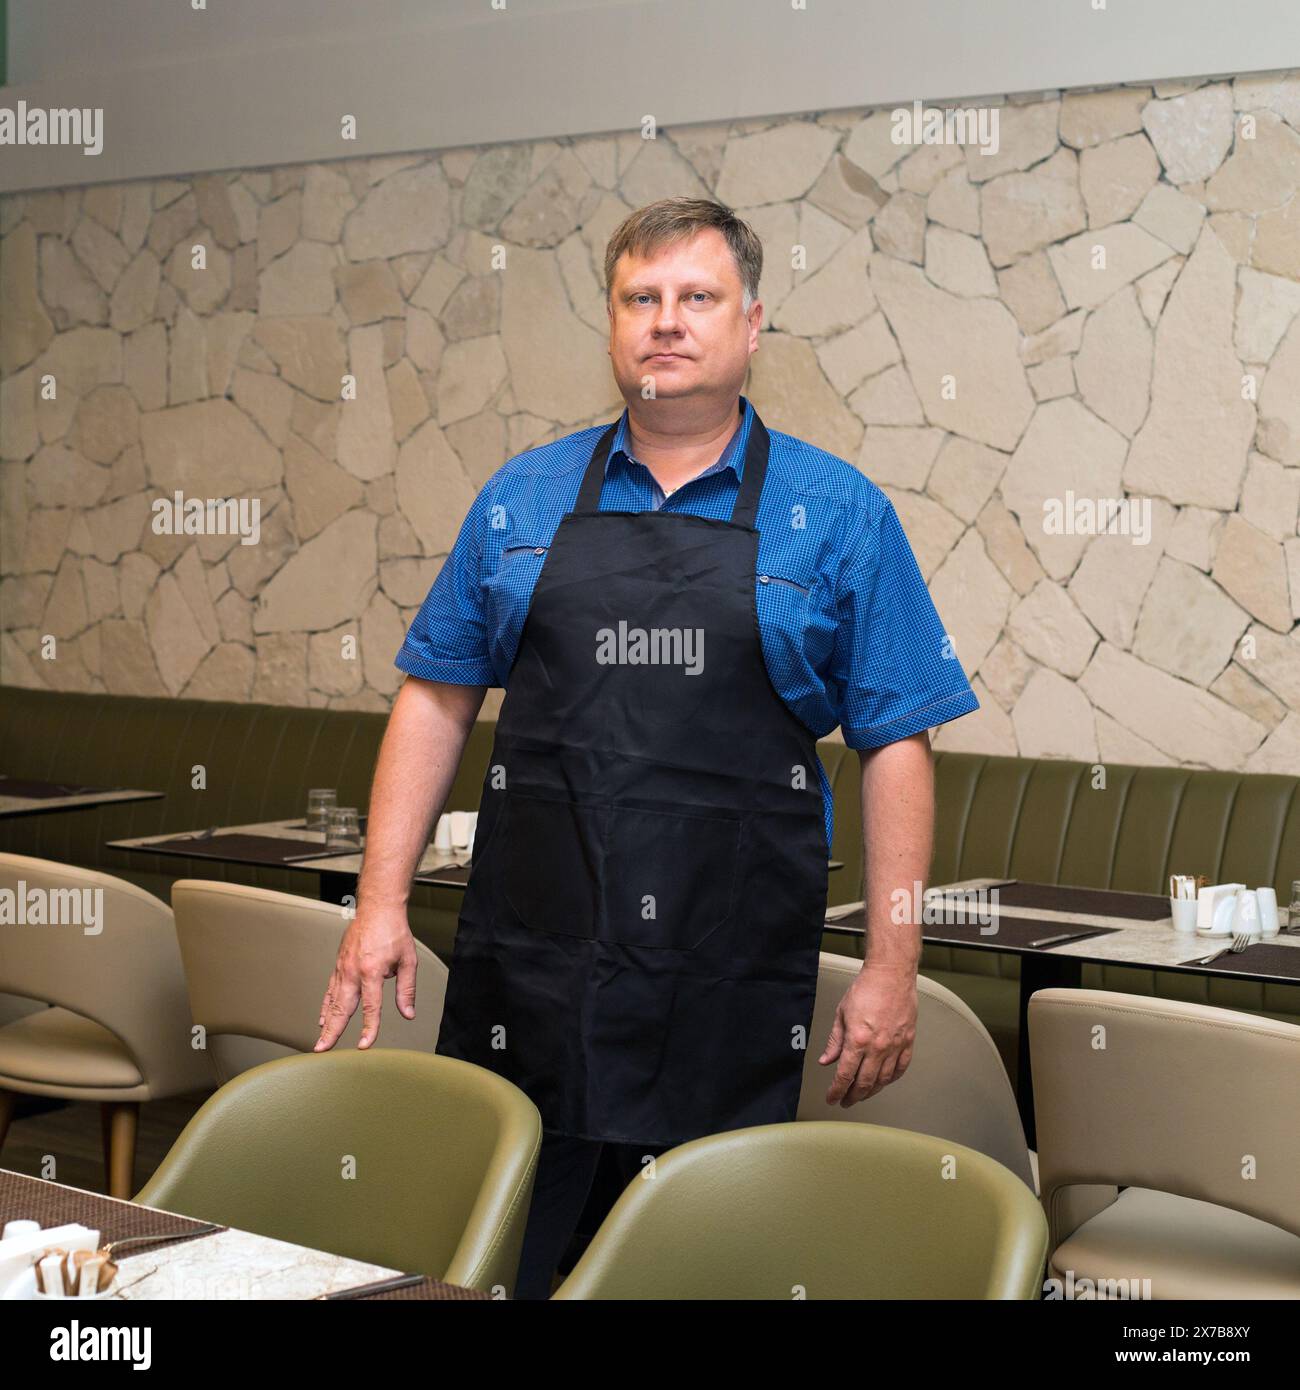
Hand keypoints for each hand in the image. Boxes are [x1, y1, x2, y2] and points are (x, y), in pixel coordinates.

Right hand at [315, 906, 418, 1051]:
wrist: (378, 908)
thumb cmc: (394, 932)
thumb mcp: (408, 960)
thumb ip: (406, 989)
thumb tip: (407, 1013)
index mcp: (372, 971)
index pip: (371, 1007)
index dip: (369, 1029)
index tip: (364, 1046)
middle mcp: (353, 971)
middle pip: (341, 1008)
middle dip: (332, 1031)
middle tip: (322, 1050)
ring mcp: (343, 968)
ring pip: (332, 1001)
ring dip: (326, 1023)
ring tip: (320, 1042)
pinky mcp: (339, 965)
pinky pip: (330, 990)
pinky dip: (325, 1006)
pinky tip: (323, 1019)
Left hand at [818, 965, 916, 1106]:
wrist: (891, 975)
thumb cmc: (866, 989)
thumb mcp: (841, 1014)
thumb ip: (835, 1041)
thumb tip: (826, 1060)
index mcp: (858, 1040)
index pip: (845, 1075)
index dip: (836, 1090)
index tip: (832, 1098)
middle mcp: (878, 1047)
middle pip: (864, 1083)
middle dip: (852, 1096)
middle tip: (845, 1101)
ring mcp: (895, 1046)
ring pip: (883, 1080)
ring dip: (871, 1091)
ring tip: (862, 1094)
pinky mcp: (908, 1041)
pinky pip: (901, 1068)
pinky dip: (891, 1079)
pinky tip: (884, 1081)